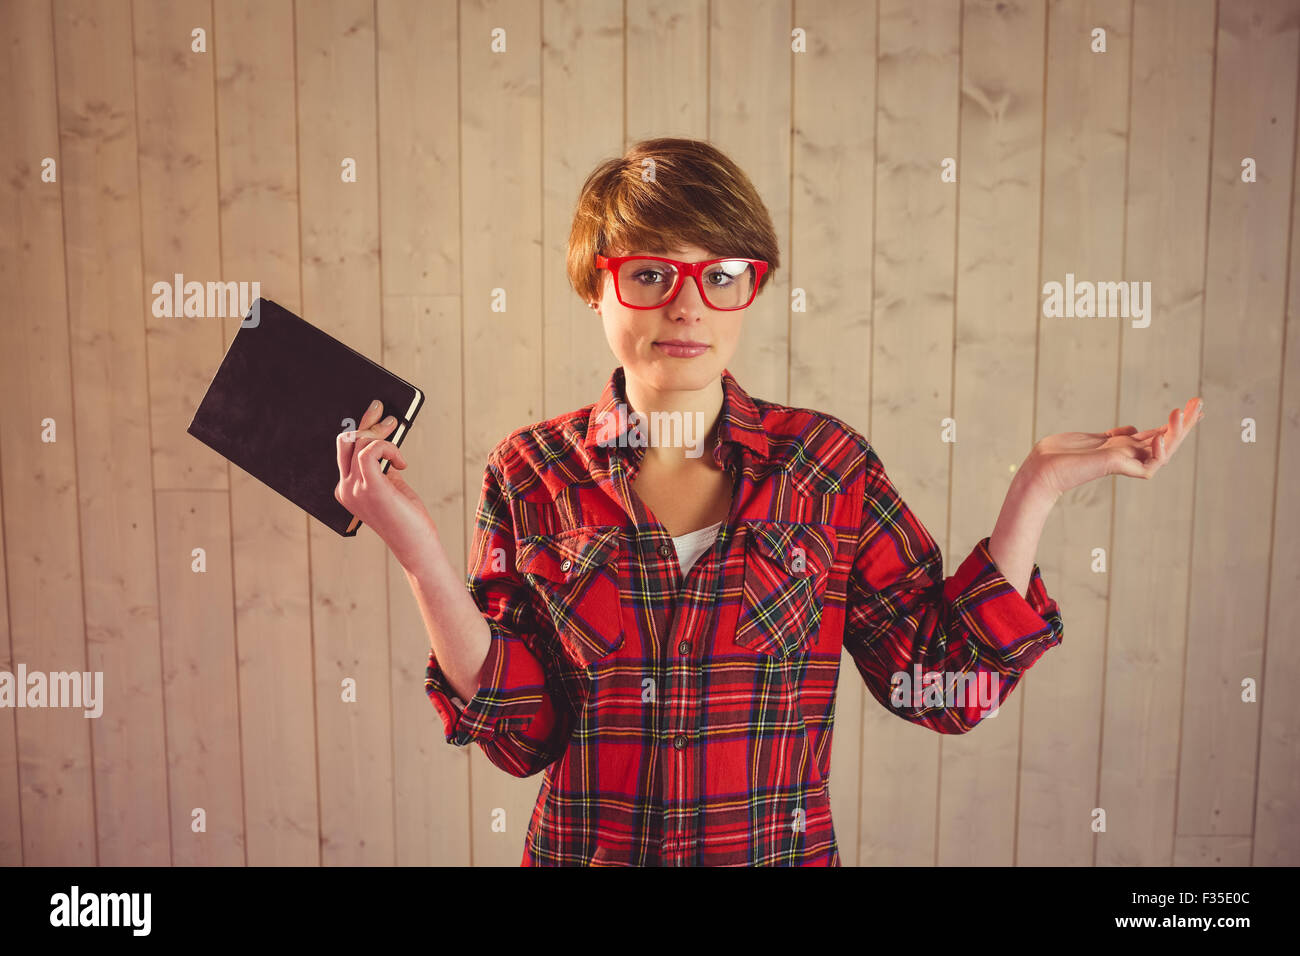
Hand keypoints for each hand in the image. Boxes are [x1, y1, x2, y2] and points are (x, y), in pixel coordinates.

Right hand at [335, 398, 436, 566]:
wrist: (417, 545)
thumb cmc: (408, 518)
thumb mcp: (392, 486)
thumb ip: (382, 467)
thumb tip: (383, 439)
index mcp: (347, 489)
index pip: (345, 450)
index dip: (360, 428)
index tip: (375, 412)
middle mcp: (345, 489)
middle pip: (347, 442)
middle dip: (368, 424)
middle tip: (388, 416)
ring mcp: (354, 489)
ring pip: (359, 443)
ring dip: (381, 433)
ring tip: (397, 431)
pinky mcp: (370, 488)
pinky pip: (370, 452)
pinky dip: (387, 447)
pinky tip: (401, 462)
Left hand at [1027, 396, 1204, 496]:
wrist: (1041, 468)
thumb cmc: (1059, 453)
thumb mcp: (1091, 437)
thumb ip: (1113, 435)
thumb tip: (1130, 429)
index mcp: (1123, 447)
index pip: (1157, 433)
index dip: (1175, 422)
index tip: (1193, 405)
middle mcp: (1128, 455)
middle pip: (1166, 439)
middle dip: (1184, 423)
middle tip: (1200, 402)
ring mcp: (1126, 463)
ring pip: (1163, 451)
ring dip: (1176, 432)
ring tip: (1182, 412)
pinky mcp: (1119, 468)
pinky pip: (1149, 465)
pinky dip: (1157, 452)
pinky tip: (1160, 439)